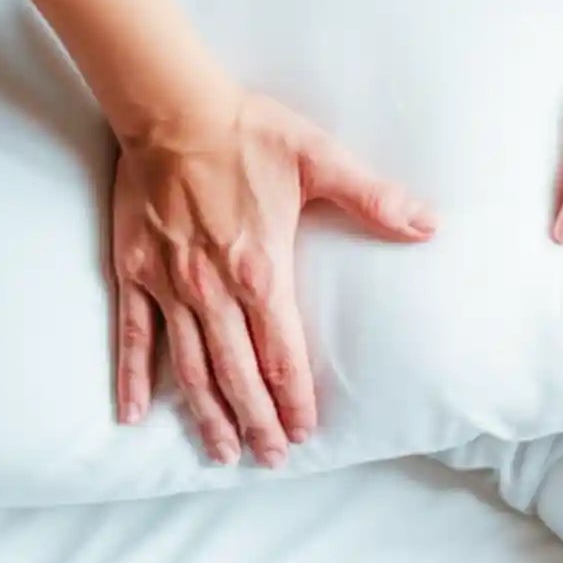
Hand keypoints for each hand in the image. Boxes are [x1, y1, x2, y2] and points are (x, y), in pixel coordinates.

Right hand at [113, 91, 436, 466]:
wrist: (170, 104)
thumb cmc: (247, 131)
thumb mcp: (320, 159)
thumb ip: (374, 197)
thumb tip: (429, 224)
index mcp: (260, 268)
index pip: (281, 352)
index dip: (294, 396)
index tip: (304, 431)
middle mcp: (213, 288)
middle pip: (237, 372)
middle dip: (257, 420)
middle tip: (269, 458)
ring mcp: (170, 284)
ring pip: (190, 365)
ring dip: (207, 412)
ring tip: (221, 451)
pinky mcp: (134, 271)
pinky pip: (133, 335)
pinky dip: (133, 377)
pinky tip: (134, 415)